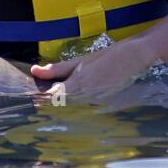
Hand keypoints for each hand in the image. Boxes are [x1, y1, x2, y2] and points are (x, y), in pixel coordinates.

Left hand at [29, 41, 151, 103]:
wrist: (134, 57)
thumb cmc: (107, 57)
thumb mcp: (79, 61)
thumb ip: (56, 68)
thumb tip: (34, 70)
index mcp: (78, 85)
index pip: (53, 98)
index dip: (42, 100)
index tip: (33, 100)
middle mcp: (86, 97)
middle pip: (61, 107)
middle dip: (50, 106)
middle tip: (38, 105)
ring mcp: (96, 104)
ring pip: (72, 111)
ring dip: (62, 109)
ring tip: (51, 108)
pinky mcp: (104, 107)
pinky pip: (84, 110)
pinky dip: (76, 109)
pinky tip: (72, 106)